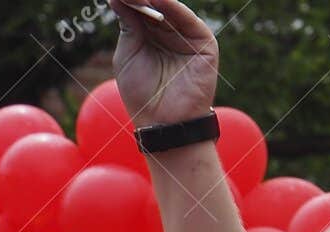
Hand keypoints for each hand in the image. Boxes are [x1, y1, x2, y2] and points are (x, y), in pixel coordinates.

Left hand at [111, 0, 218, 130]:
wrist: (162, 121)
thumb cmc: (141, 95)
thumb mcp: (127, 56)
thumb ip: (128, 26)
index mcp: (150, 36)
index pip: (141, 10)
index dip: (131, 1)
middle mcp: (169, 32)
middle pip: (156, 5)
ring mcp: (186, 35)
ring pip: (171, 8)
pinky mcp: (202, 41)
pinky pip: (186, 19)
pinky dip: (173, 7)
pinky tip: (158, 0)